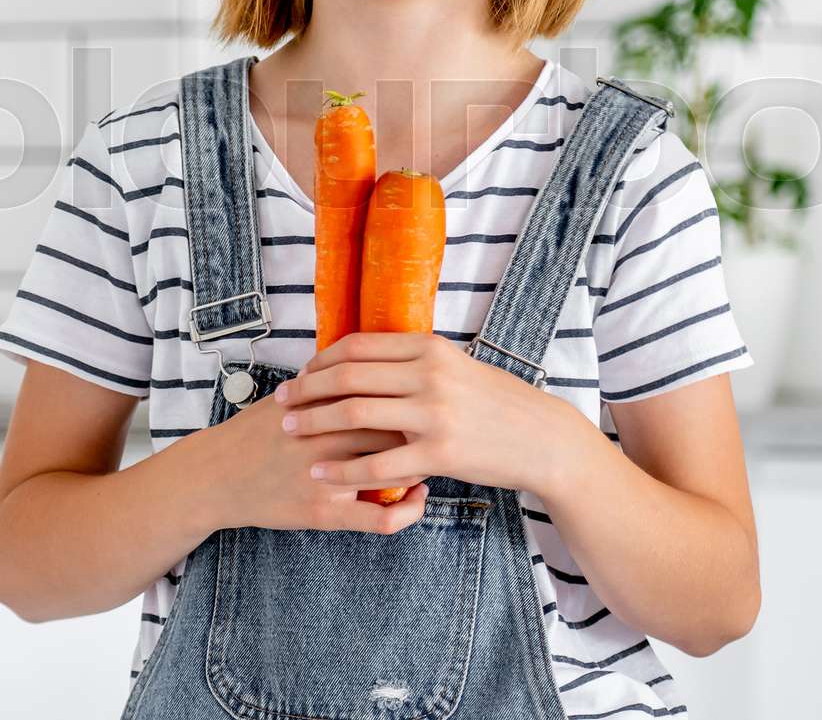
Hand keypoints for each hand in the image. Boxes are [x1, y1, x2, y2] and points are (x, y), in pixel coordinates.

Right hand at [210, 369, 429, 533]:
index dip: (412, 396)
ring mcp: (327, 477)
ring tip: (429, 463)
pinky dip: (408, 512)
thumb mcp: (292, 397)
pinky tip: (416, 500)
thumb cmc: (257, 432)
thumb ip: (330, 383)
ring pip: (395, 470)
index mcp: (323, 404)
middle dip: (421, 431)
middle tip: (436, 433)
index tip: (424, 402)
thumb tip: (367, 361)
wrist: (217, 475)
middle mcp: (328, 436)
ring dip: (421, 467)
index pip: (384, 391)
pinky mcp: (324, 512)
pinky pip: (379, 518)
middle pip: (396, 427)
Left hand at [275, 331, 565, 495]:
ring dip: (315, 422)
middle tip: (282, 401)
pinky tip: (322, 475)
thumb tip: (366, 360)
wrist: (540, 438)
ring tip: (291, 430)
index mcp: (429, 348)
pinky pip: (377, 465)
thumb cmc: (494, 403)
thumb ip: (414, 362)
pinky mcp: (439, 453)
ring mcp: (434, 413)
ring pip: (355, 414)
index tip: (302, 374)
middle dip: (307, 389)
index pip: (358, 347)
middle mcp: (428, 374)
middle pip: (348, 375)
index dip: (321, 360)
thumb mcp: (456, 367)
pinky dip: (342, 470)